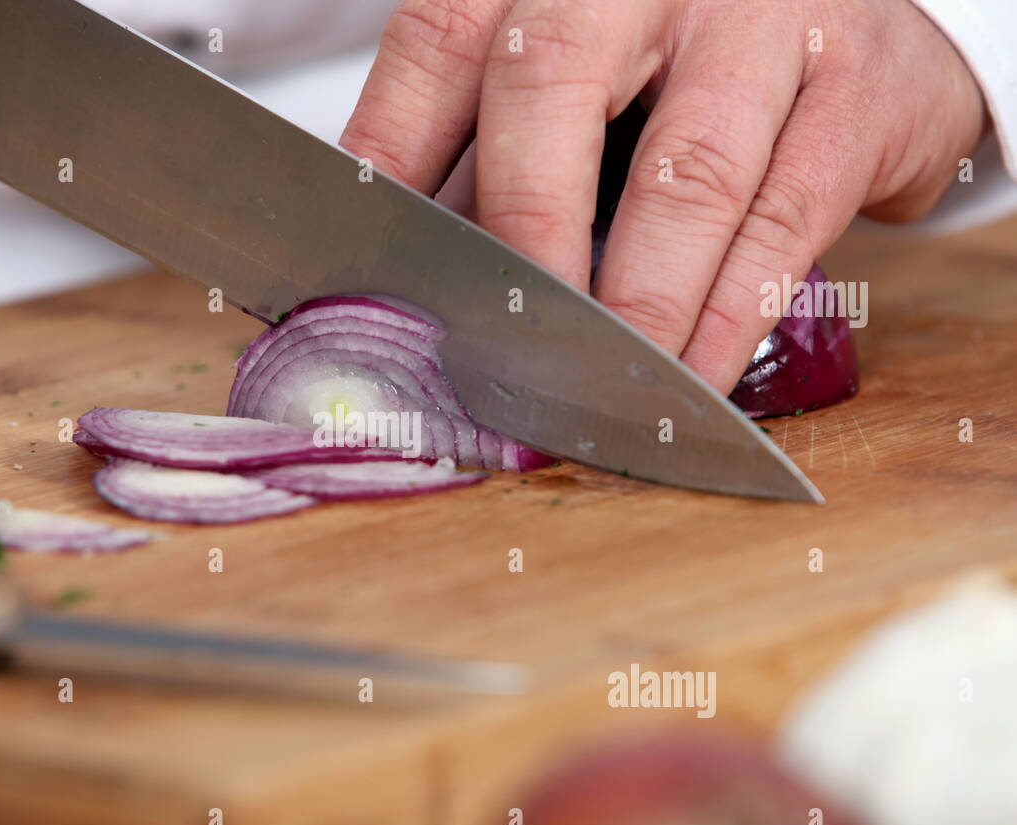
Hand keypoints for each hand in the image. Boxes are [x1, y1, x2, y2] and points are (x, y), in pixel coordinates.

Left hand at [341, 0, 986, 392]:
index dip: (390, 157)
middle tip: (502, 343)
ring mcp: (761, 17)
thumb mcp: (570, 77)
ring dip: (637, 300)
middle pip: (551, 82)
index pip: (440, 45)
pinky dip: (730, 312)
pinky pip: (785, 214)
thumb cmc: (678, 60)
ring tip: (603, 389)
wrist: (856, 19)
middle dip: (519, 232)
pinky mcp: (858, 84)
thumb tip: (395, 273)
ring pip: (684, 170)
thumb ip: (486, 151)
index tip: (365, 267)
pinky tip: (693, 374)